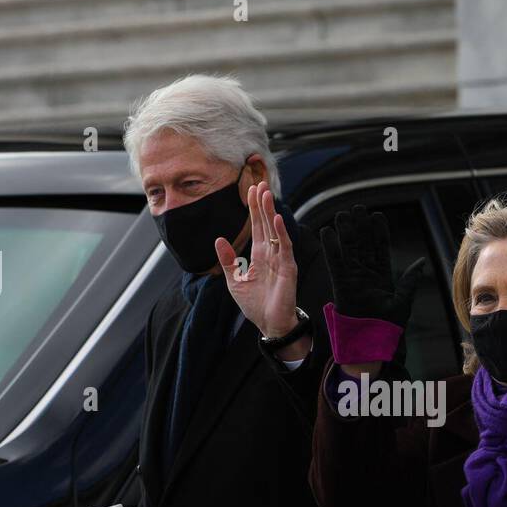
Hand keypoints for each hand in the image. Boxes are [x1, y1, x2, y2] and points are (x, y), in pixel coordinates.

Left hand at [216, 184, 298, 345]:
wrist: (269, 324)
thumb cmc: (255, 305)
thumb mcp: (234, 280)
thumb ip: (227, 260)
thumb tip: (219, 239)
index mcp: (259, 255)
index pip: (257, 227)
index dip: (254, 209)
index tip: (251, 190)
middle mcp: (271, 254)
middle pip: (266, 223)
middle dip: (262, 204)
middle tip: (259, 183)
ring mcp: (280, 260)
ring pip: (275, 231)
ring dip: (271, 213)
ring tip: (267, 195)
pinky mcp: (288, 268)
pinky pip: (284, 247)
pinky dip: (281, 233)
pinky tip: (276, 219)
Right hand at [319, 204, 426, 329]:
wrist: (372, 343)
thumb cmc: (389, 326)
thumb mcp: (403, 301)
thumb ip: (409, 280)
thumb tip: (420, 263)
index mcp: (382, 276)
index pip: (380, 249)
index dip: (378, 232)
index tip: (376, 216)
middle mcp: (366, 274)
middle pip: (362, 245)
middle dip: (360, 227)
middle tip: (357, 208)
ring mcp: (353, 278)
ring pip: (349, 251)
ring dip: (345, 233)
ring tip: (342, 214)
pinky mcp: (340, 285)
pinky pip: (335, 264)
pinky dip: (331, 248)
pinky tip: (327, 232)